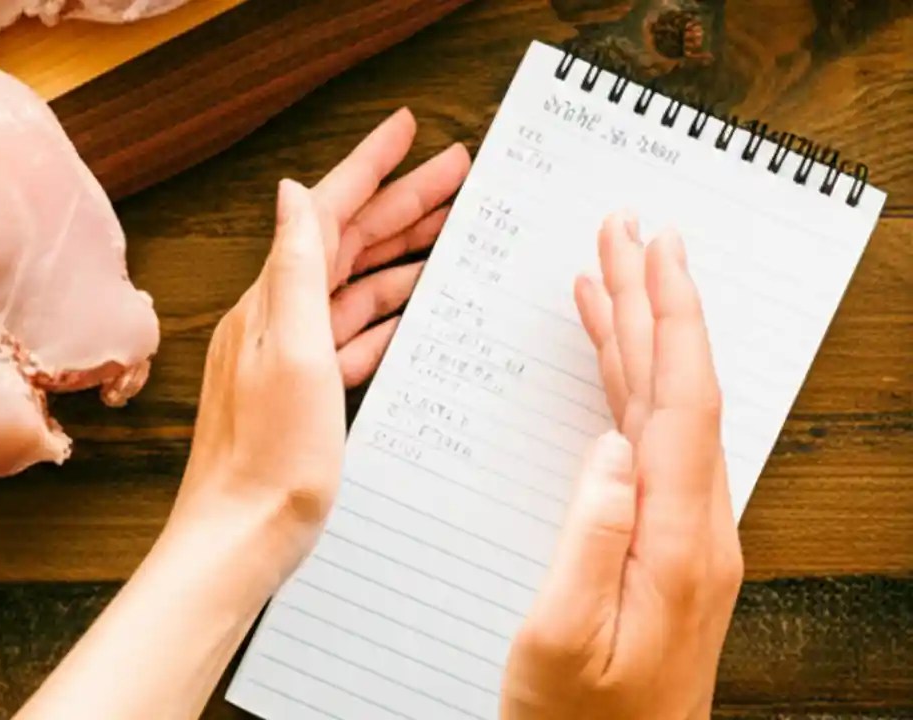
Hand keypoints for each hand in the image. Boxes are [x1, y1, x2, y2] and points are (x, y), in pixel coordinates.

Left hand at [171, 109, 471, 581]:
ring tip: (445, 231)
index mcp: (272, 304)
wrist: (239, 539)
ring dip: (398, 256)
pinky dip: (382, 315)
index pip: (324, 213)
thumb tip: (291, 193)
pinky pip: (350, 337)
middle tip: (451, 172)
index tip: (405, 128)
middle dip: (399, 203)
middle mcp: (276, 321)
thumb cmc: (268, 461)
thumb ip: (295, 271)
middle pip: (345, 244)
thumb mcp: (293, 354)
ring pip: (353, 288)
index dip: (369, 167)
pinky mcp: (303, 393)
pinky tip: (408, 311)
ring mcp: (289, 357)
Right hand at [501, 213, 744, 718]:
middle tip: (629, 230)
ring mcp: (683, 531)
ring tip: (611, 271)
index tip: (654, 250)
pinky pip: (649, 439)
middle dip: (656, 300)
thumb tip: (609, 445)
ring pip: (663, 405)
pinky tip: (608, 358)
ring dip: (641, 333)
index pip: (681, 401)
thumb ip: (589, 539)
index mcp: (676, 541)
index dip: (669, 317)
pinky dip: (627, 384)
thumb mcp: (560, 640)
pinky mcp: (663, 540)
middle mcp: (694, 525)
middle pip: (680, 386)